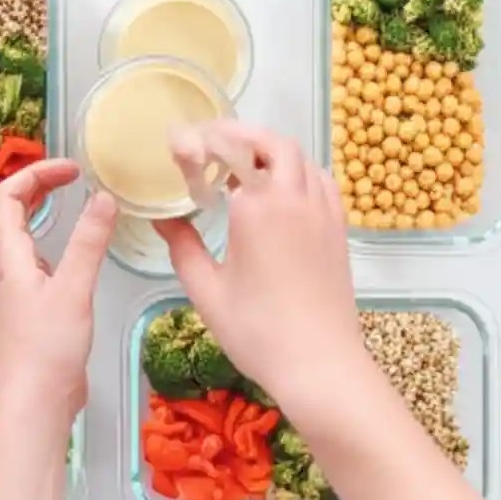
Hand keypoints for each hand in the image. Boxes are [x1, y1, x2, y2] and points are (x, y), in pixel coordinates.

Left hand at [0, 159, 117, 419]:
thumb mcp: (73, 289)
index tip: (72, 170)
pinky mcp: (39, 308)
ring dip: (49, 212)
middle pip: (14, 212)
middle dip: (42, 186)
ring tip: (83, 202)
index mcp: (10, 257)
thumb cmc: (48, 348)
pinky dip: (63, 242)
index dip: (35, 174)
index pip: (7, 197)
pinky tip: (86, 252)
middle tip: (77, 176)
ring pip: (30, 237)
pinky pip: (46, 261)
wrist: (37, 404)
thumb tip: (104, 195)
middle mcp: (11, 268)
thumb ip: (89, 242)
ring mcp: (24, 288)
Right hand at [155, 122, 363, 403]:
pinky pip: (321, 181)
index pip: (231, 150)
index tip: (179, 144)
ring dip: (271, 150)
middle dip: (241, 135)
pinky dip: (298, 171)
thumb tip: (162, 219)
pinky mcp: (338, 229)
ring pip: (301, 159)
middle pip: (272, 143)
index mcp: (258, 207)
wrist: (321, 364)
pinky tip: (281, 189)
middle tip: (211, 144)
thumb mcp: (206, 290)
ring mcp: (322, 212)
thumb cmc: (257, 332)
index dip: (203, 140)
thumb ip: (183, 247)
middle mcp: (294, 198)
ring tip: (243, 163)